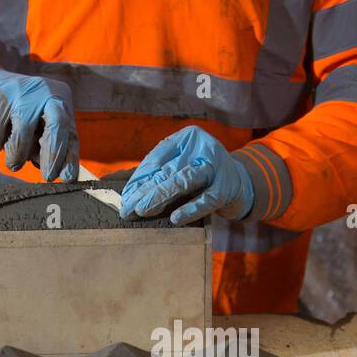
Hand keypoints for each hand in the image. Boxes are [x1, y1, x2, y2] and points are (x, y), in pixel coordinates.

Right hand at [0, 67, 78, 180]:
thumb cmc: (21, 112)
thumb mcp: (41, 124)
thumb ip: (53, 145)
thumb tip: (67, 176)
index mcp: (61, 99)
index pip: (70, 132)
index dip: (70, 157)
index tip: (68, 178)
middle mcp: (45, 92)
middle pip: (57, 125)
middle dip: (53, 155)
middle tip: (47, 177)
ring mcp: (21, 92)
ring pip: (23, 135)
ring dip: (16, 157)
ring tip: (13, 163)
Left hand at [119, 126, 253, 224]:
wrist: (242, 184)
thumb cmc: (202, 175)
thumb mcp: (180, 167)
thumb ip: (152, 173)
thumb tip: (114, 183)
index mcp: (187, 137)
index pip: (157, 158)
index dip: (139, 178)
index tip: (124, 196)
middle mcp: (202, 146)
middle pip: (167, 170)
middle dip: (144, 191)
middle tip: (126, 208)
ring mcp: (216, 166)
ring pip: (183, 181)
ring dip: (160, 196)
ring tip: (142, 210)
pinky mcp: (227, 188)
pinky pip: (206, 200)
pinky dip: (190, 209)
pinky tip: (174, 218)